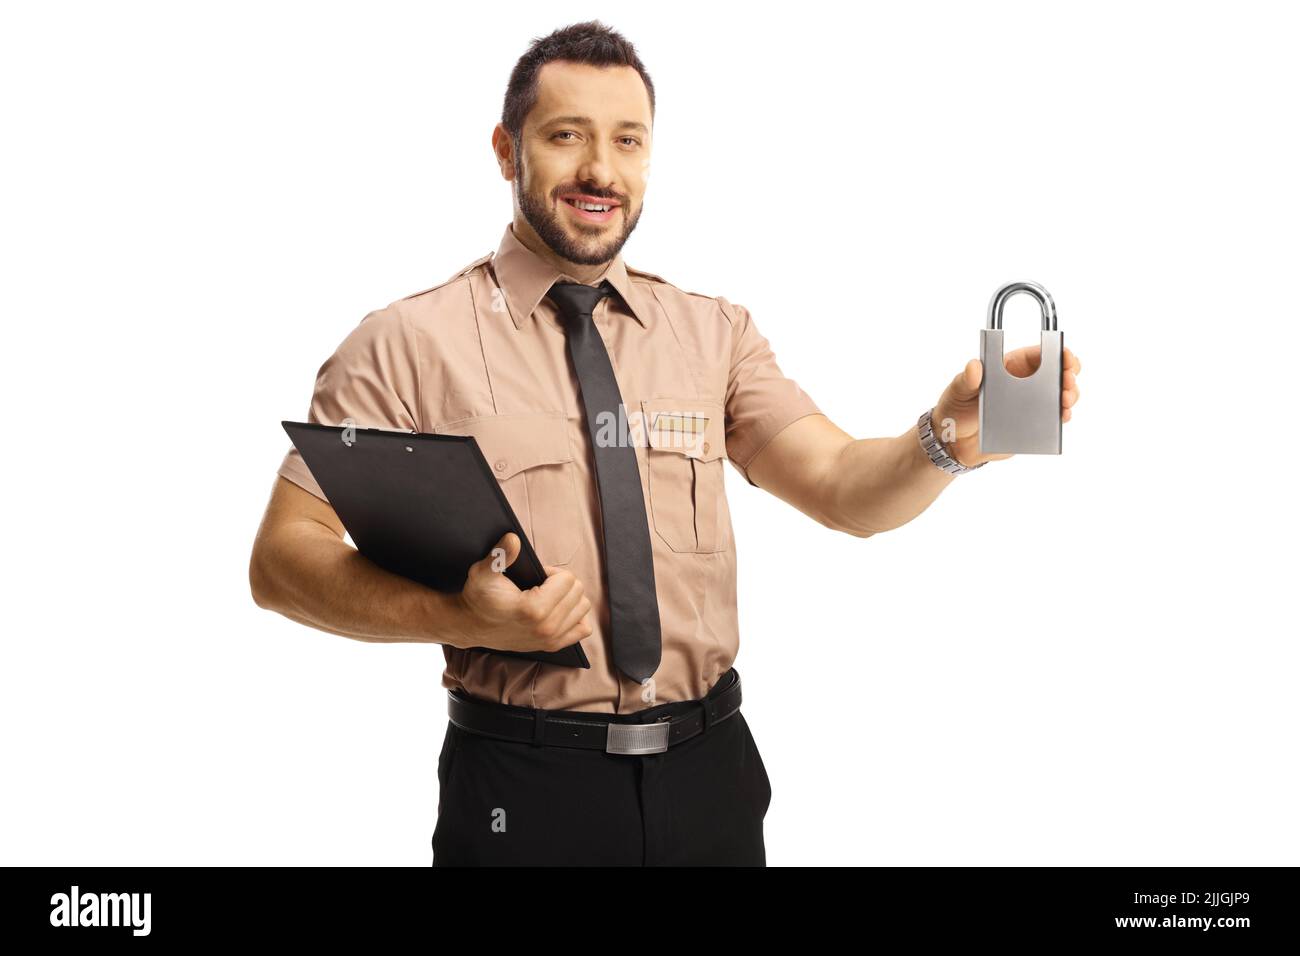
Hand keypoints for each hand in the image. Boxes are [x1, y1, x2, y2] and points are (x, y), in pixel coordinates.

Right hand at [451, 531, 592, 652]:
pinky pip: (583, 628)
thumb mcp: (483, 572)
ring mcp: (551, 639)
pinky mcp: (552, 646)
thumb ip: (500, 555)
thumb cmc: (479, 597)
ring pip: (583, 608)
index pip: (567, 580)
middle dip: (562, 583)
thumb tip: (514, 539)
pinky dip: (575, 617)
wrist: (471, 625)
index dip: (552, 572)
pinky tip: (558, 610)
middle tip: (541, 585)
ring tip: (549, 596)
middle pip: (577, 592)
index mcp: (534, 610)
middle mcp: (546, 627)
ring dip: (569, 598)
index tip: (536, 576)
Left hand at [931, 345, 1082, 466]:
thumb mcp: (957, 390)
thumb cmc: (956, 408)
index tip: (1066, 356)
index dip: (1057, 352)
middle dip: (1069, 374)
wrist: (954, 442)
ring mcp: (1031, 405)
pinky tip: (1063, 416)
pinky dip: (1061, 417)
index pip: (1040, 354)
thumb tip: (974, 366)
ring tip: (1066, 400)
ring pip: (1060, 396)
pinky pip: (1052, 420)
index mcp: (1010, 367)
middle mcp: (1025, 384)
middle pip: (1057, 374)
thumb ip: (966, 379)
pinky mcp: (1031, 426)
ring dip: (1069, 396)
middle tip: (1068, 381)